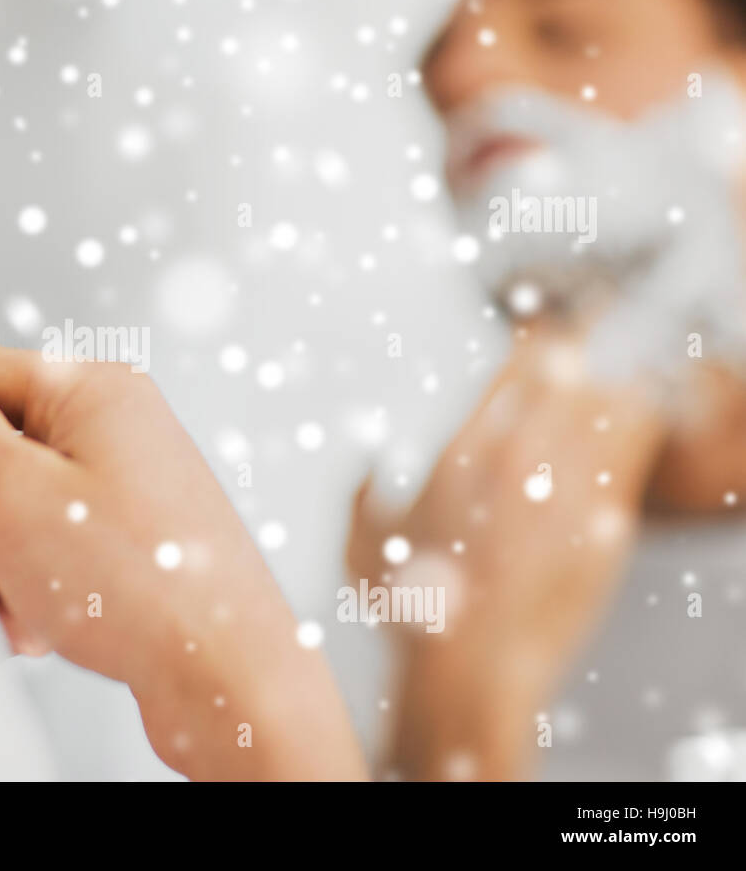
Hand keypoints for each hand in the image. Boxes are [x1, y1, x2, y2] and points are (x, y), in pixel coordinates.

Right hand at [0, 341, 366, 779]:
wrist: (227, 677)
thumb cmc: (144, 582)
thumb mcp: (12, 487)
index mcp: (92, 392)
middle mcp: (113, 431)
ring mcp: (124, 490)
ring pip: (8, 512)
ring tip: (20, 600)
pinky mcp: (127, 545)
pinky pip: (44, 553)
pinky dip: (29, 590)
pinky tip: (47, 623)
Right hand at [346, 325, 665, 777]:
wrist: (469, 666)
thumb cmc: (411, 606)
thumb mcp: (364, 543)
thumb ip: (364, 494)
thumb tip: (368, 464)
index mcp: (468, 446)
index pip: (523, 364)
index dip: (541, 343)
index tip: (549, 338)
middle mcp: (525, 458)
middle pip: (579, 377)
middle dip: (591, 354)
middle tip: (596, 342)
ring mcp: (572, 492)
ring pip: (619, 414)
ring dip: (621, 393)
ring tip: (627, 380)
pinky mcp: (607, 530)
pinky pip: (634, 467)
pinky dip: (637, 444)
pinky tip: (641, 432)